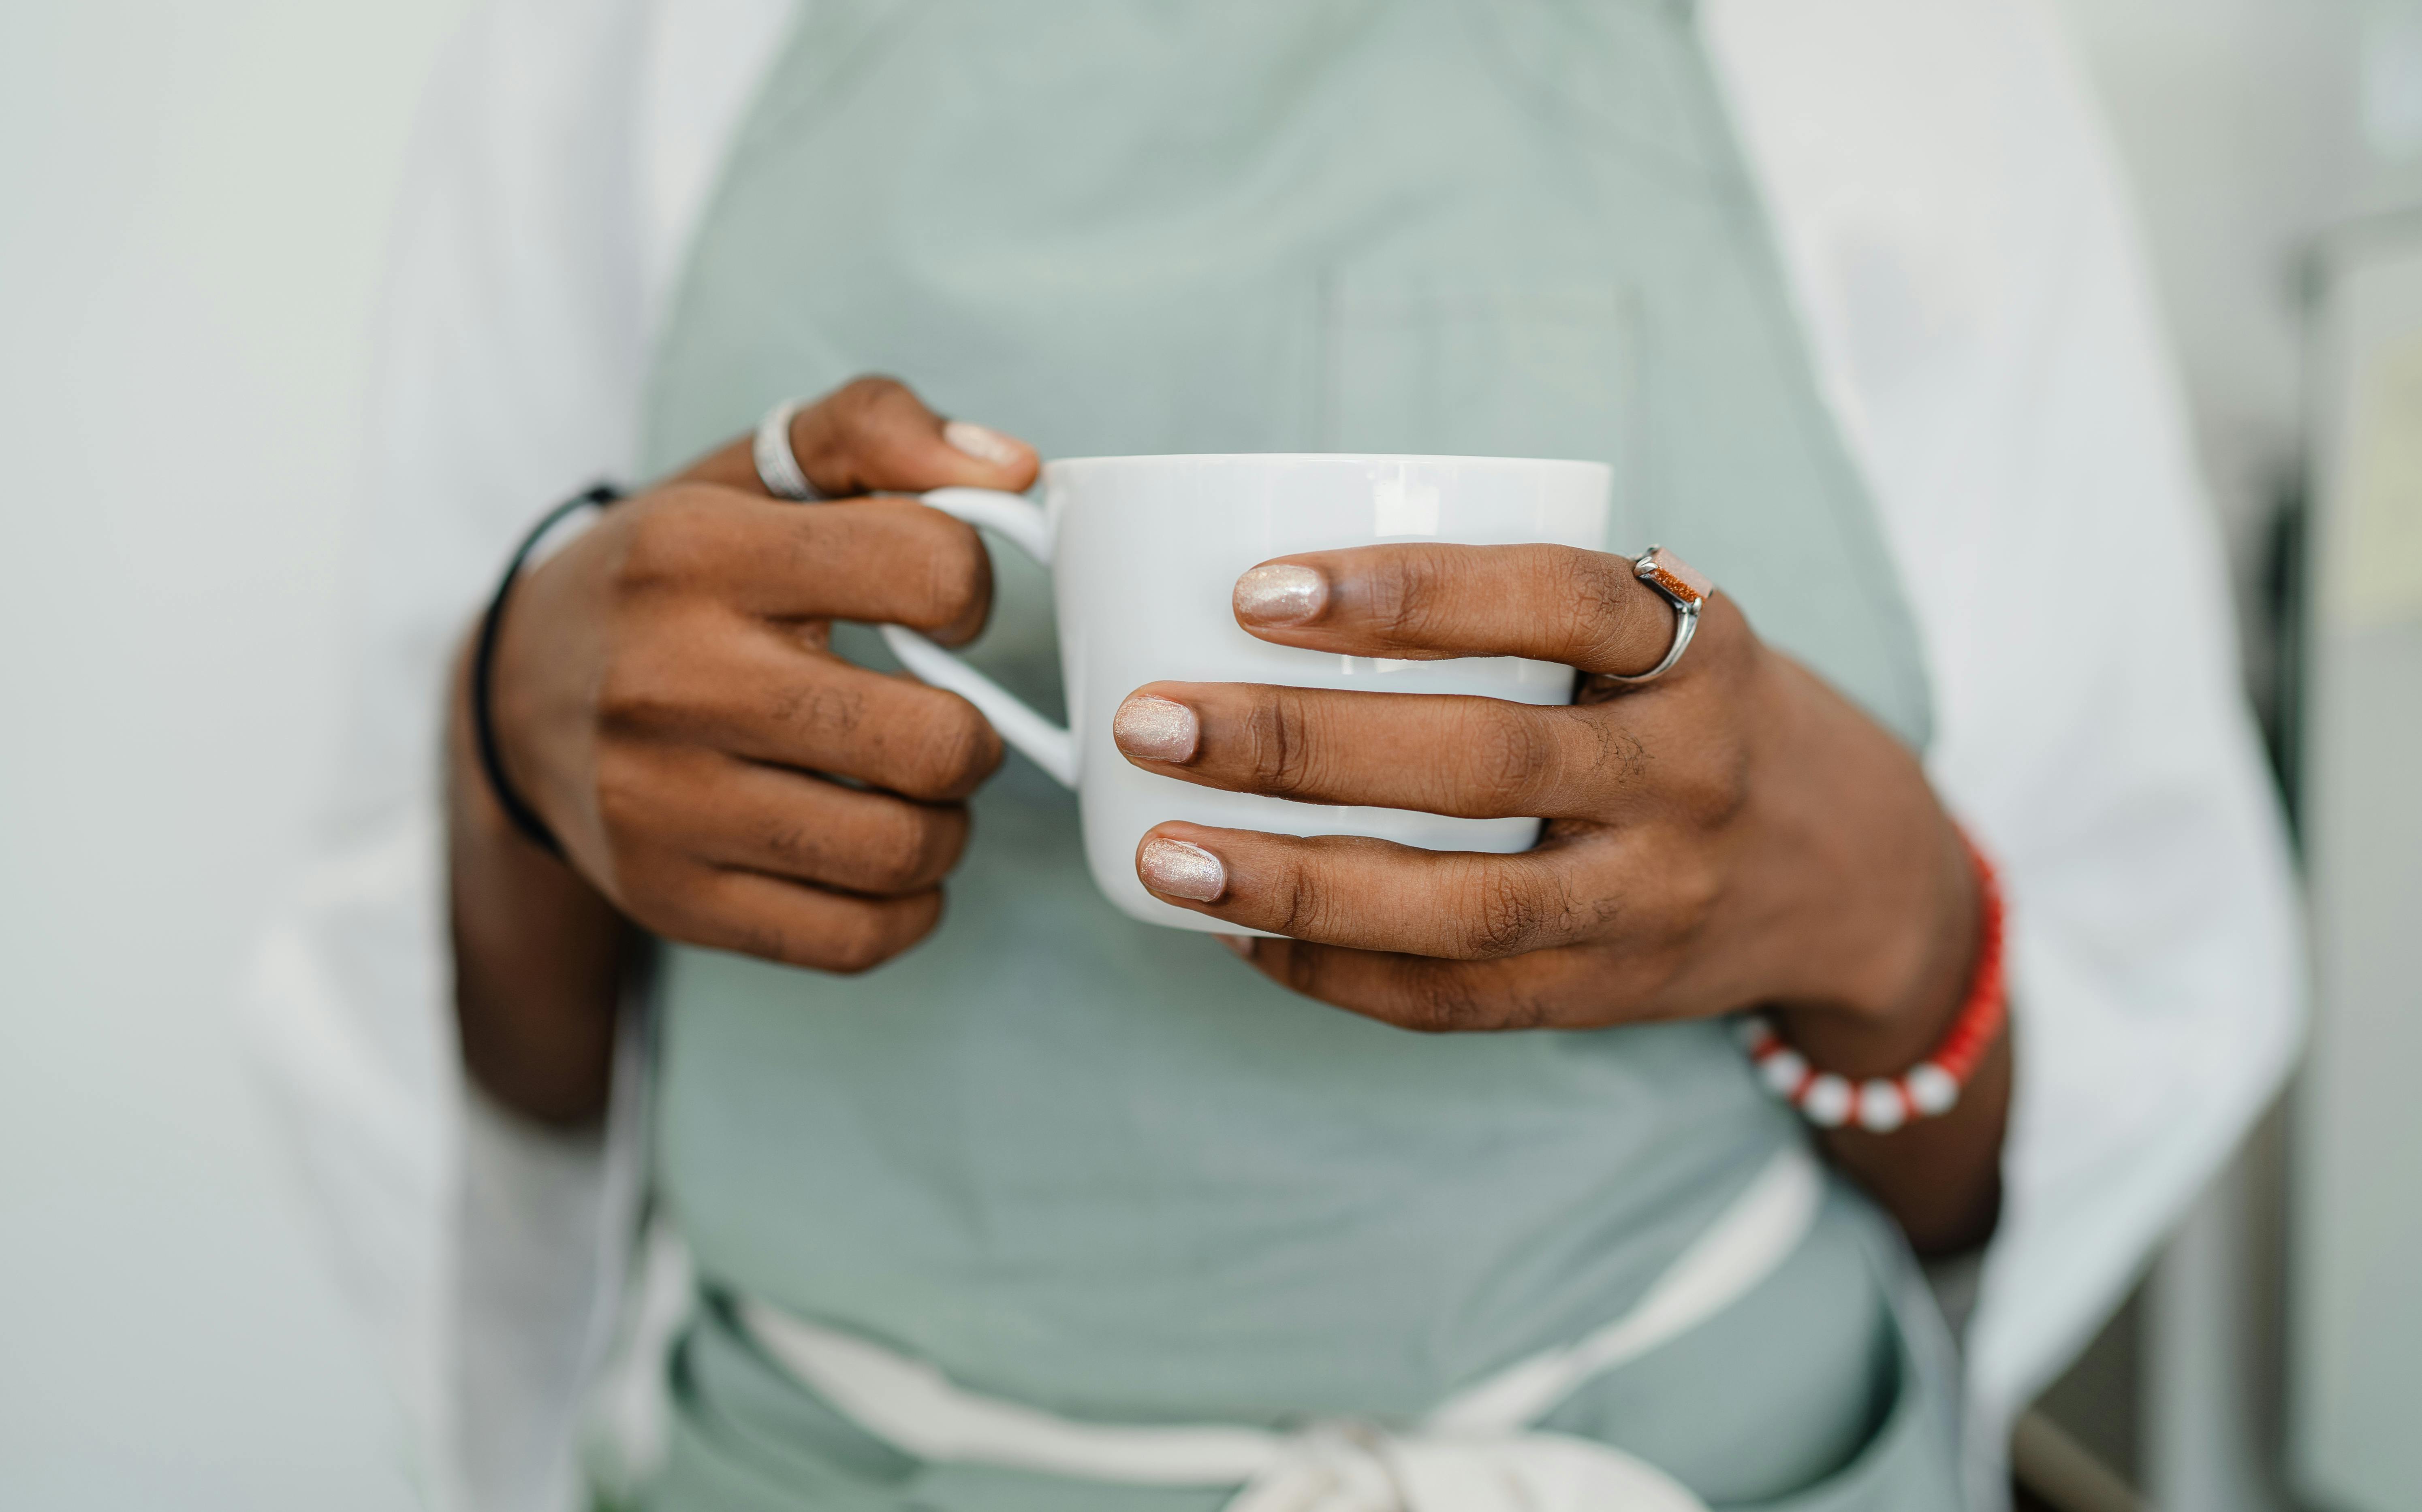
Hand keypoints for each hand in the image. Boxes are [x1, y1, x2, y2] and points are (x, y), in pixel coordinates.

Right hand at [448, 377, 1036, 1120]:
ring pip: (903, 852)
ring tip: (910, 793)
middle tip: (940, 724)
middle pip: (934, 743)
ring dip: (945, 829)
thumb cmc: (677, 571)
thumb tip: (1014, 469)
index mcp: (701, 552)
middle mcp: (672, 681)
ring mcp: (663, 803)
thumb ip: (881, 429)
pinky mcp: (671, 898)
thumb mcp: (756, 467)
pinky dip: (903, 908)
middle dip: (972, 738)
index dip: (968, 590)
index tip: (938, 610)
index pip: (929, 570)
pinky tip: (882, 861)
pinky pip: (854, 939)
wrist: (519, 689)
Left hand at [1112, 543, 2004, 1248]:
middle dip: (1299, 743)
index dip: (1402, 591)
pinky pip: (1462, 1001)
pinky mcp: (1613, 994)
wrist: (1857, 872)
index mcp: (1693, 650)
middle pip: (1483, 760)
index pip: (1552, 596)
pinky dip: (1340, 973)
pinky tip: (1240, 935)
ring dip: (1295, 882)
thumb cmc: (1700, 715)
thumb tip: (1272, 589)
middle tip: (1156, 718)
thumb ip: (1528, 605)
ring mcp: (1654, 900)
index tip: (1256, 590)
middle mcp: (1685, 775)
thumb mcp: (1663, 629)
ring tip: (1165, 857)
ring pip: (1461, 908)